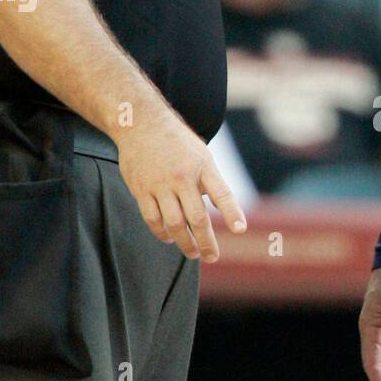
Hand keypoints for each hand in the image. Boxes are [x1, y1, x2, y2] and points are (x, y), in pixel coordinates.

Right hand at [116, 105, 246, 261]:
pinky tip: (169, 239)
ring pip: (174, 223)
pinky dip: (162, 233)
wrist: (141, 123)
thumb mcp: (201, 155)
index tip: (240, 230)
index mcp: (202, 166)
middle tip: (212, 256)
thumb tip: (218, 211)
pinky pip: (152, 218)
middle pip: (196, 217)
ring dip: (184, 242)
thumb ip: (210, 182)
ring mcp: (159, 184)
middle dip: (206, 241)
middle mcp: (182, 176)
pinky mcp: (140, 189)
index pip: (222, 193)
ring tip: (193, 252)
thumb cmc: (177, 143)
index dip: (232, 212)